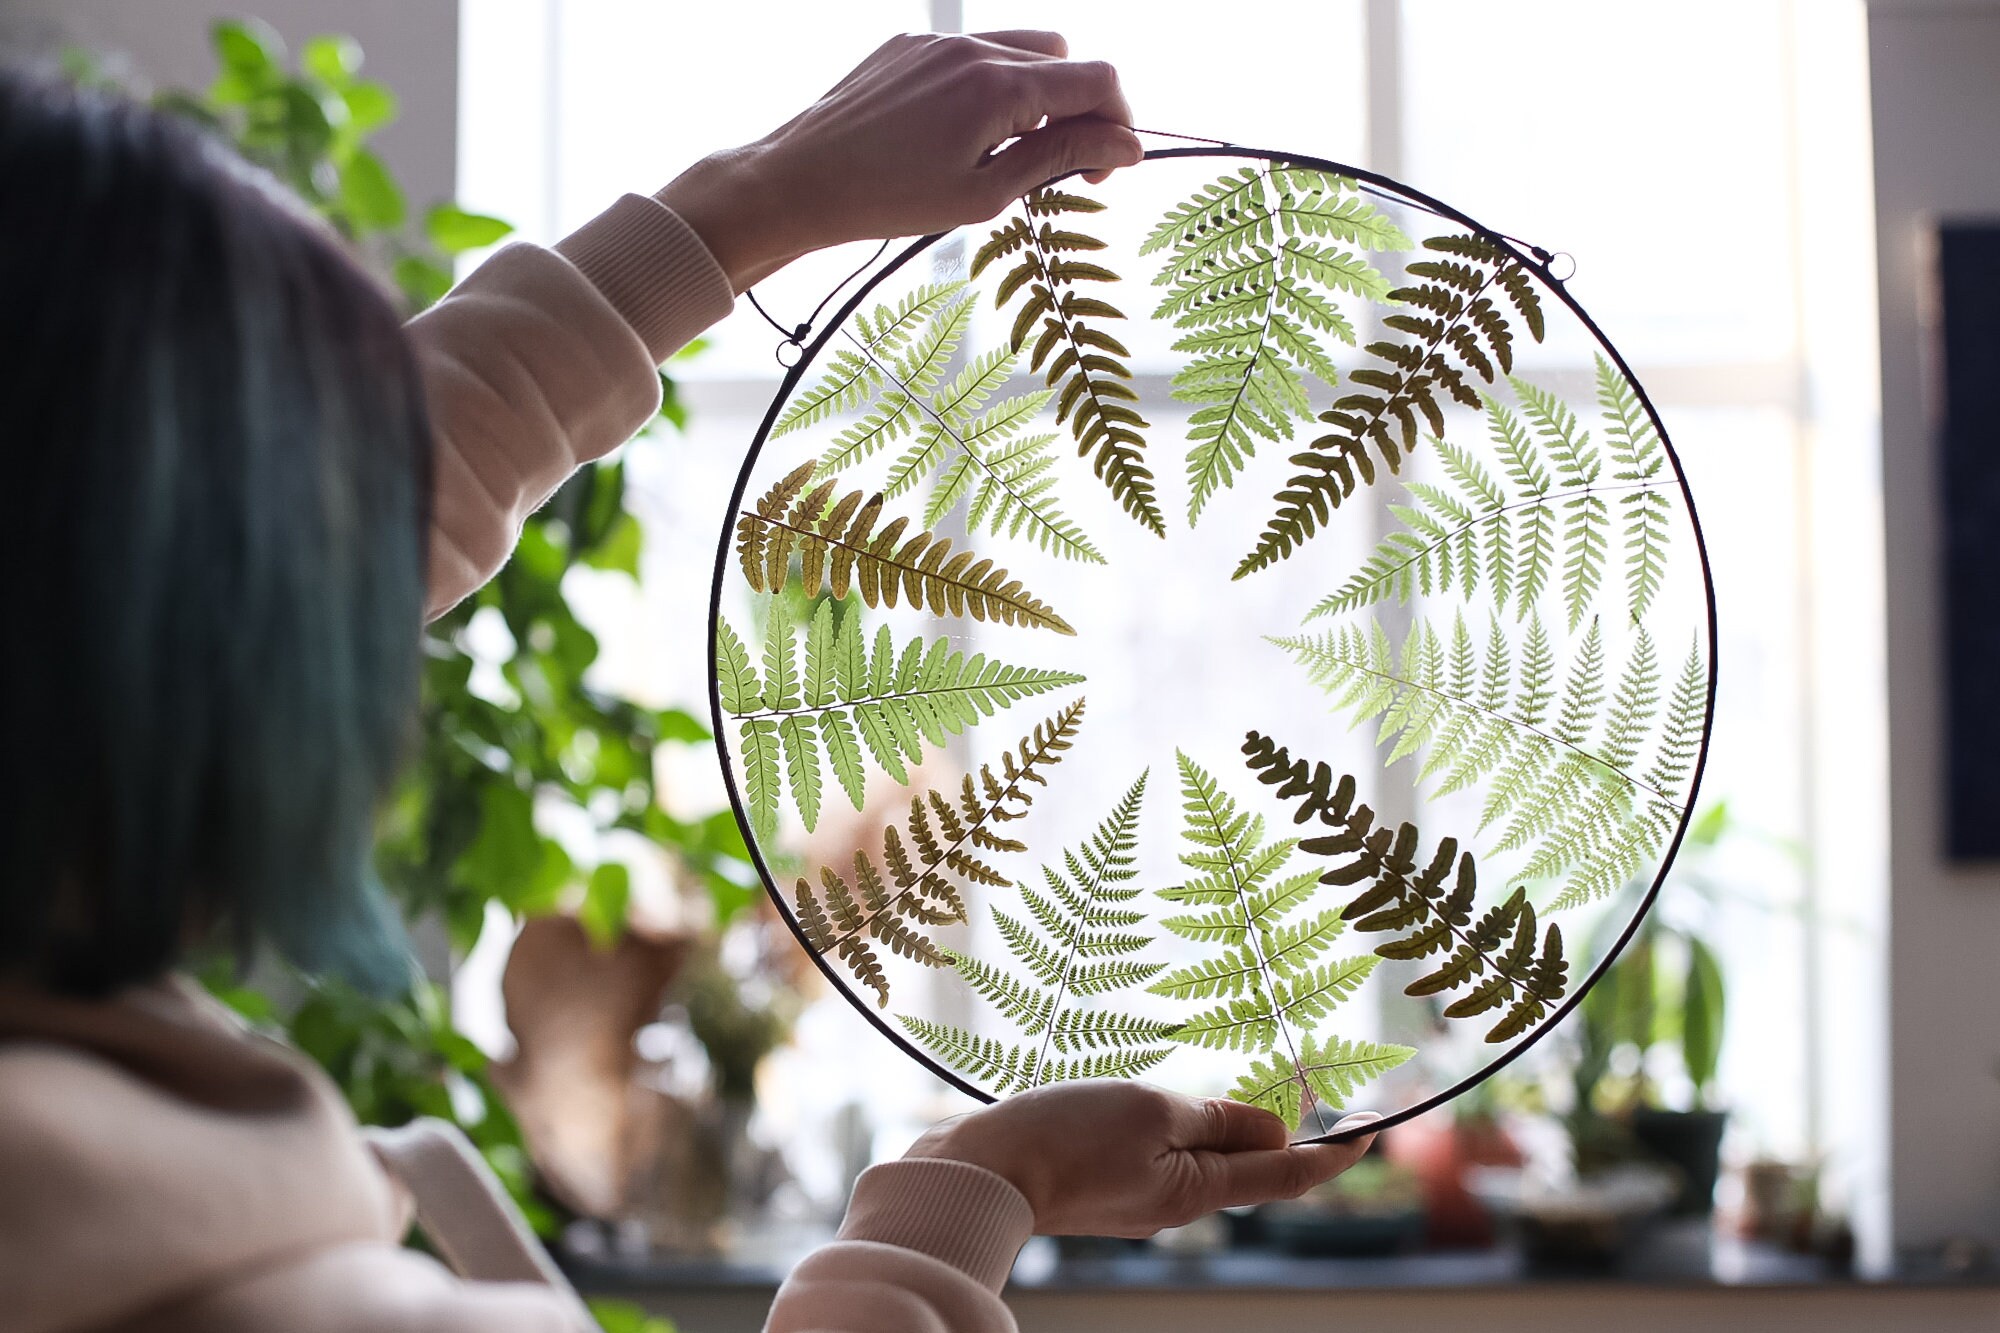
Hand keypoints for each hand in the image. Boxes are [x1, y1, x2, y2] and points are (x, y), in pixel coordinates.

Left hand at [658, 31, 1141, 291]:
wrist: (798, 182)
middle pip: (1064, 60)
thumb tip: (1126, 144)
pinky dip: (985, 89)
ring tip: (1006, 152)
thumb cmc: (888, 200)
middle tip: (1058, 167)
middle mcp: (973, 48)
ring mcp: (937, 43)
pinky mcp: (907, 49)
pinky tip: (954, 137)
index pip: (1098, 79)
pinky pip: (969, 56)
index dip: (1118, 124)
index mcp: (1000, 84)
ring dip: (1034, 96)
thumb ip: (1060, 157)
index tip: (1105, 171)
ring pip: (1019, 51)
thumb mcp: (986, 193)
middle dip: (1078, 109)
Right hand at [904, 1081, 1381, 1237]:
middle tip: (1321, 1095)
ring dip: (1230, 1127)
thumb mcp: (1152, 1112)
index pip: (1287, 1170)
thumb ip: (1217, 1118)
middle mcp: (1176, 1200)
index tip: (1374, 1127)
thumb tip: (1274, 1128)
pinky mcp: (1104, 1182)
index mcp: (1197, 1188)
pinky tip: (1170, 1106)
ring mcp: (1138, 1195)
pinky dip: (1184, 1129)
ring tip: (1249, 1091)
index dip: (1335, 1149)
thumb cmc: (1063, 1138)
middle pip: (1249, 1166)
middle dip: (1286, 1134)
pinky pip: (1163, 1154)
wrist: (976, 1174)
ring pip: (1204, 1157)